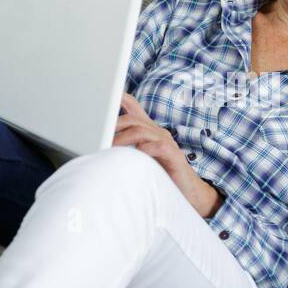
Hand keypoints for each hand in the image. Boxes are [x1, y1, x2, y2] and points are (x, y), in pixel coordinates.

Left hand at [113, 93, 223, 218]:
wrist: (188, 192)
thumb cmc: (162, 175)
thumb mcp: (141, 158)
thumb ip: (126, 148)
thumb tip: (103, 145)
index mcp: (149, 131)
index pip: (134, 107)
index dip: (120, 98)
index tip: (105, 96)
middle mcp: (158, 133)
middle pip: (133, 120)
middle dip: (114, 125)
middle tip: (99, 135)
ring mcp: (168, 143)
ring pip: (142, 131)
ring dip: (123, 139)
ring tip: (111, 148)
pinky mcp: (174, 156)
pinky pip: (158, 147)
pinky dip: (145, 149)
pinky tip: (137, 156)